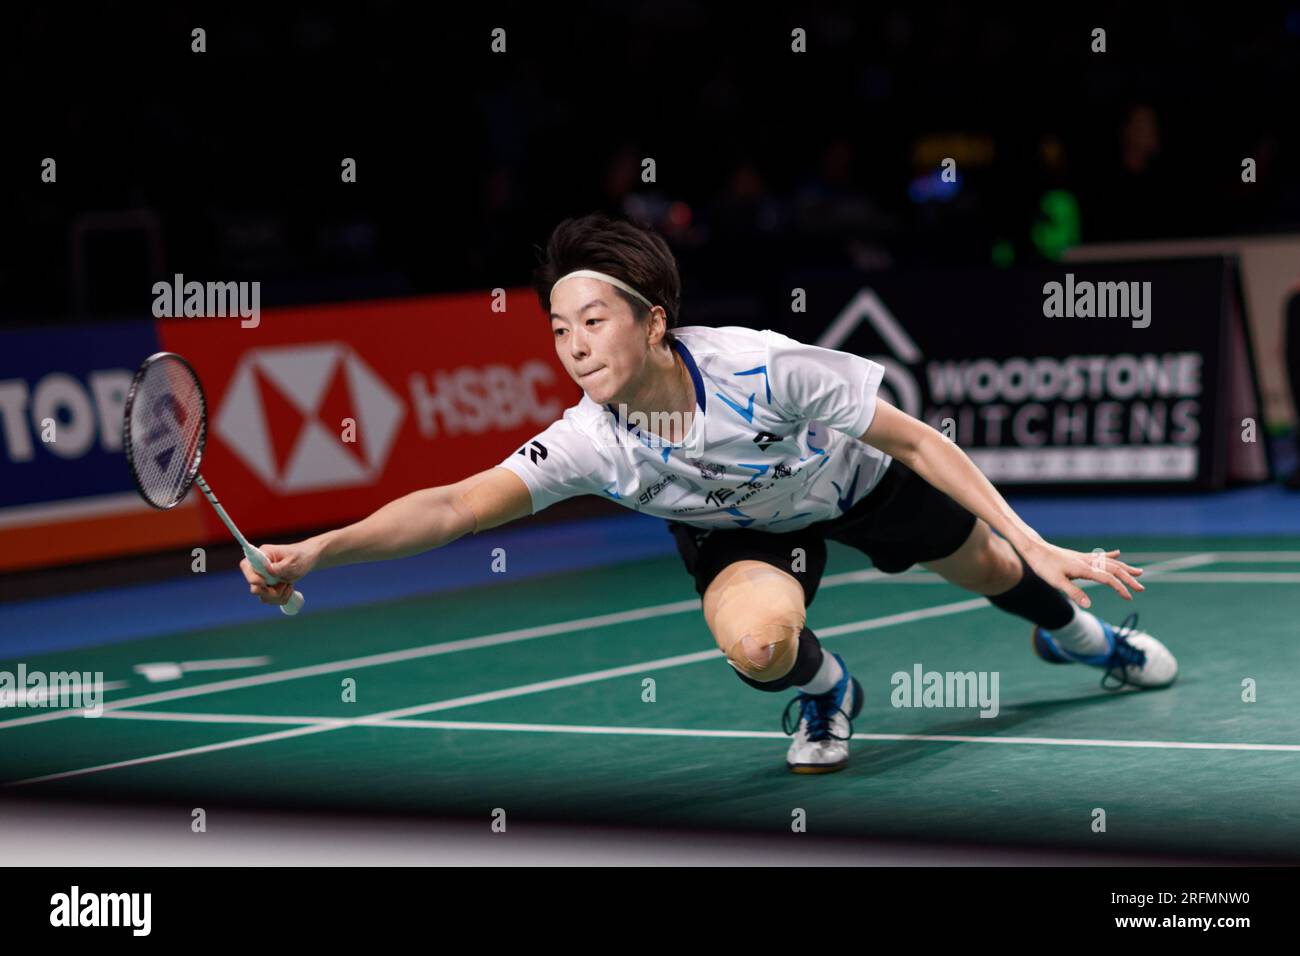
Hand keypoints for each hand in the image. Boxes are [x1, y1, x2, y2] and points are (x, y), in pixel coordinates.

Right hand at [240, 541, 318, 606]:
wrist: (308, 559)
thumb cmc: (300, 556)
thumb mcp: (292, 561)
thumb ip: (279, 567)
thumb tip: (268, 571)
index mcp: (262, 555)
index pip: (246, 566)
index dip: (252, 577)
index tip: (265, 582)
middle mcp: (259, 568)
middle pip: (254, 587)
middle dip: (270, 591)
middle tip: (284, 585)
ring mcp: (264, 579)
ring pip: (263, 596)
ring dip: (278, 595)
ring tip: (289, 585)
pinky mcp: (269, 587)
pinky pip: (270, 600)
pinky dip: (281, 598)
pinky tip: (289, 589)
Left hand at [1019, 538, 1144, 608]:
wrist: (1035, 549)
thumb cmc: (1043, 566)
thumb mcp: (1056, 582)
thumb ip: (1073, 593)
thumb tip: (1089, 605)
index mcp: (1084, 569)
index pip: (1108, 579)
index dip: (1120, 588)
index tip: (1129, 597)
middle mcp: (1088, 561)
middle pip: (1114, 569)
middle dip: (1128, 579)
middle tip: (1141, 588)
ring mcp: (1084, 558)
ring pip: (1110, 562)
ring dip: (1125, 567)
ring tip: (1138, 572)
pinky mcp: (1079, 556)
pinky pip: (1100, 556)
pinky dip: (1111, 556)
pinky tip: (1118, 552)